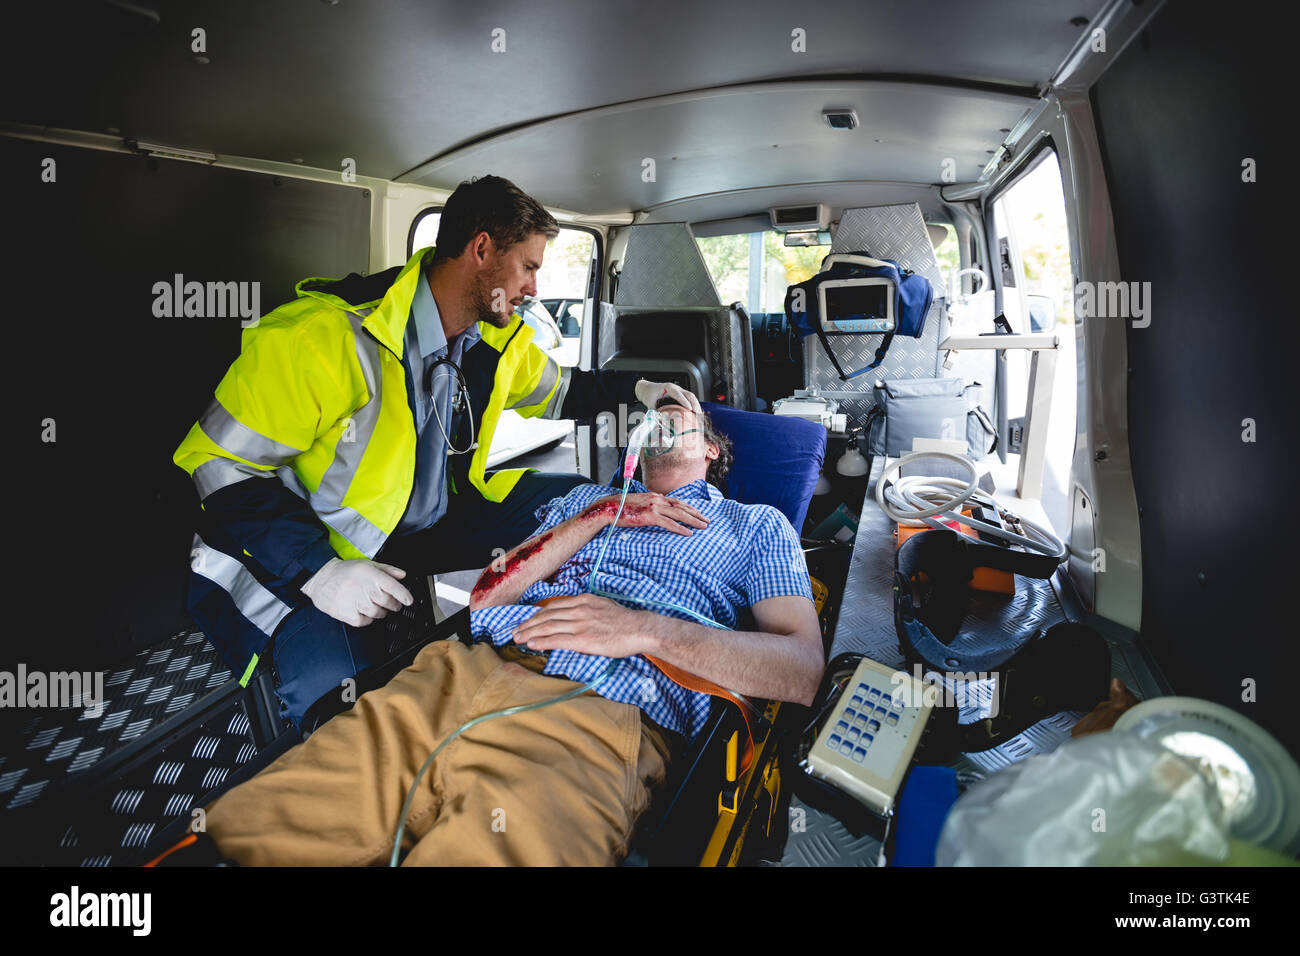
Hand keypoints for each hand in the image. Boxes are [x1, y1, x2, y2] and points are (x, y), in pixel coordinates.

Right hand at [300, 557, 413, 627]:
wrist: (320, 577)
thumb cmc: (345, 571)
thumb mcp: (367, 564)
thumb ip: (387, 570)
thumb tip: (402, 575)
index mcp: (370, 575)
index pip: (392, 586)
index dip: (403, 595)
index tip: (408, 600)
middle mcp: (364, 588)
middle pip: (387, 602)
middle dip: (394, 604)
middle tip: (393, 604)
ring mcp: (355, 602)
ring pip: (377, 613)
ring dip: (381, 612)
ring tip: (375, 606)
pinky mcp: (346, 613)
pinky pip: (364, 622)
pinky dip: (368, 619)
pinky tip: (364, 611)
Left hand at [512, 593, 653, 656]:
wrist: (640, 629)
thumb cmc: (625, 621)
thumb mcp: (603, 606)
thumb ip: (587, 610)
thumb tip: (575, 617)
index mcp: (584, 600)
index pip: (553, 606)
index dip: (537, 614)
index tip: (527, 620)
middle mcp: (579, 610)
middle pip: (546, 616)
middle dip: (528, 624)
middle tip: (515, 631)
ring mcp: (580, 624)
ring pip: (547, 627)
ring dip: (530, 633)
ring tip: (518, 638)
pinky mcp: (583, 639)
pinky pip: (557, 640)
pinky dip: (541, 642)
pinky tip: (531, 644)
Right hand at [583, 492, 708, 534]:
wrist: (609, 507)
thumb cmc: (622, 507)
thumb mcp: (640, 503)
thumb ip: (651, 505)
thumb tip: (659, 509)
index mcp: (655, 496)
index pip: (677, 502)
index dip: (690, 508)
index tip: (699, 514)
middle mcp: (657, 499)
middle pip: (682, 507)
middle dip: (697, 514)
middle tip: (708, 521)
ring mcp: (654, 507)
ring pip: (679, 514)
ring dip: (693, 520)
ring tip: (703, 526)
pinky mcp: (649, 516)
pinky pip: (669, 523)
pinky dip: (680, 528)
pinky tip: (688, 533)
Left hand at [635, 379, 700, 414]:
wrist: (648, 389)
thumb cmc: (649, 395)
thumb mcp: (650, 403)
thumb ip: (655, 412)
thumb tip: (660, 422)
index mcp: (668, 388)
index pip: (678, 394)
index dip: (684, 401)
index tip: (689, 408)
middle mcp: (675, 388)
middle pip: (688, 394)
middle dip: (694, 403)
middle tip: (697, 413)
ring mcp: (679, 391)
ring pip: (691, 396)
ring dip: (696, 404)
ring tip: (699, 415)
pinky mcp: (681, 395)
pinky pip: (689, 398)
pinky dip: (694, 405)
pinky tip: (696, 412)